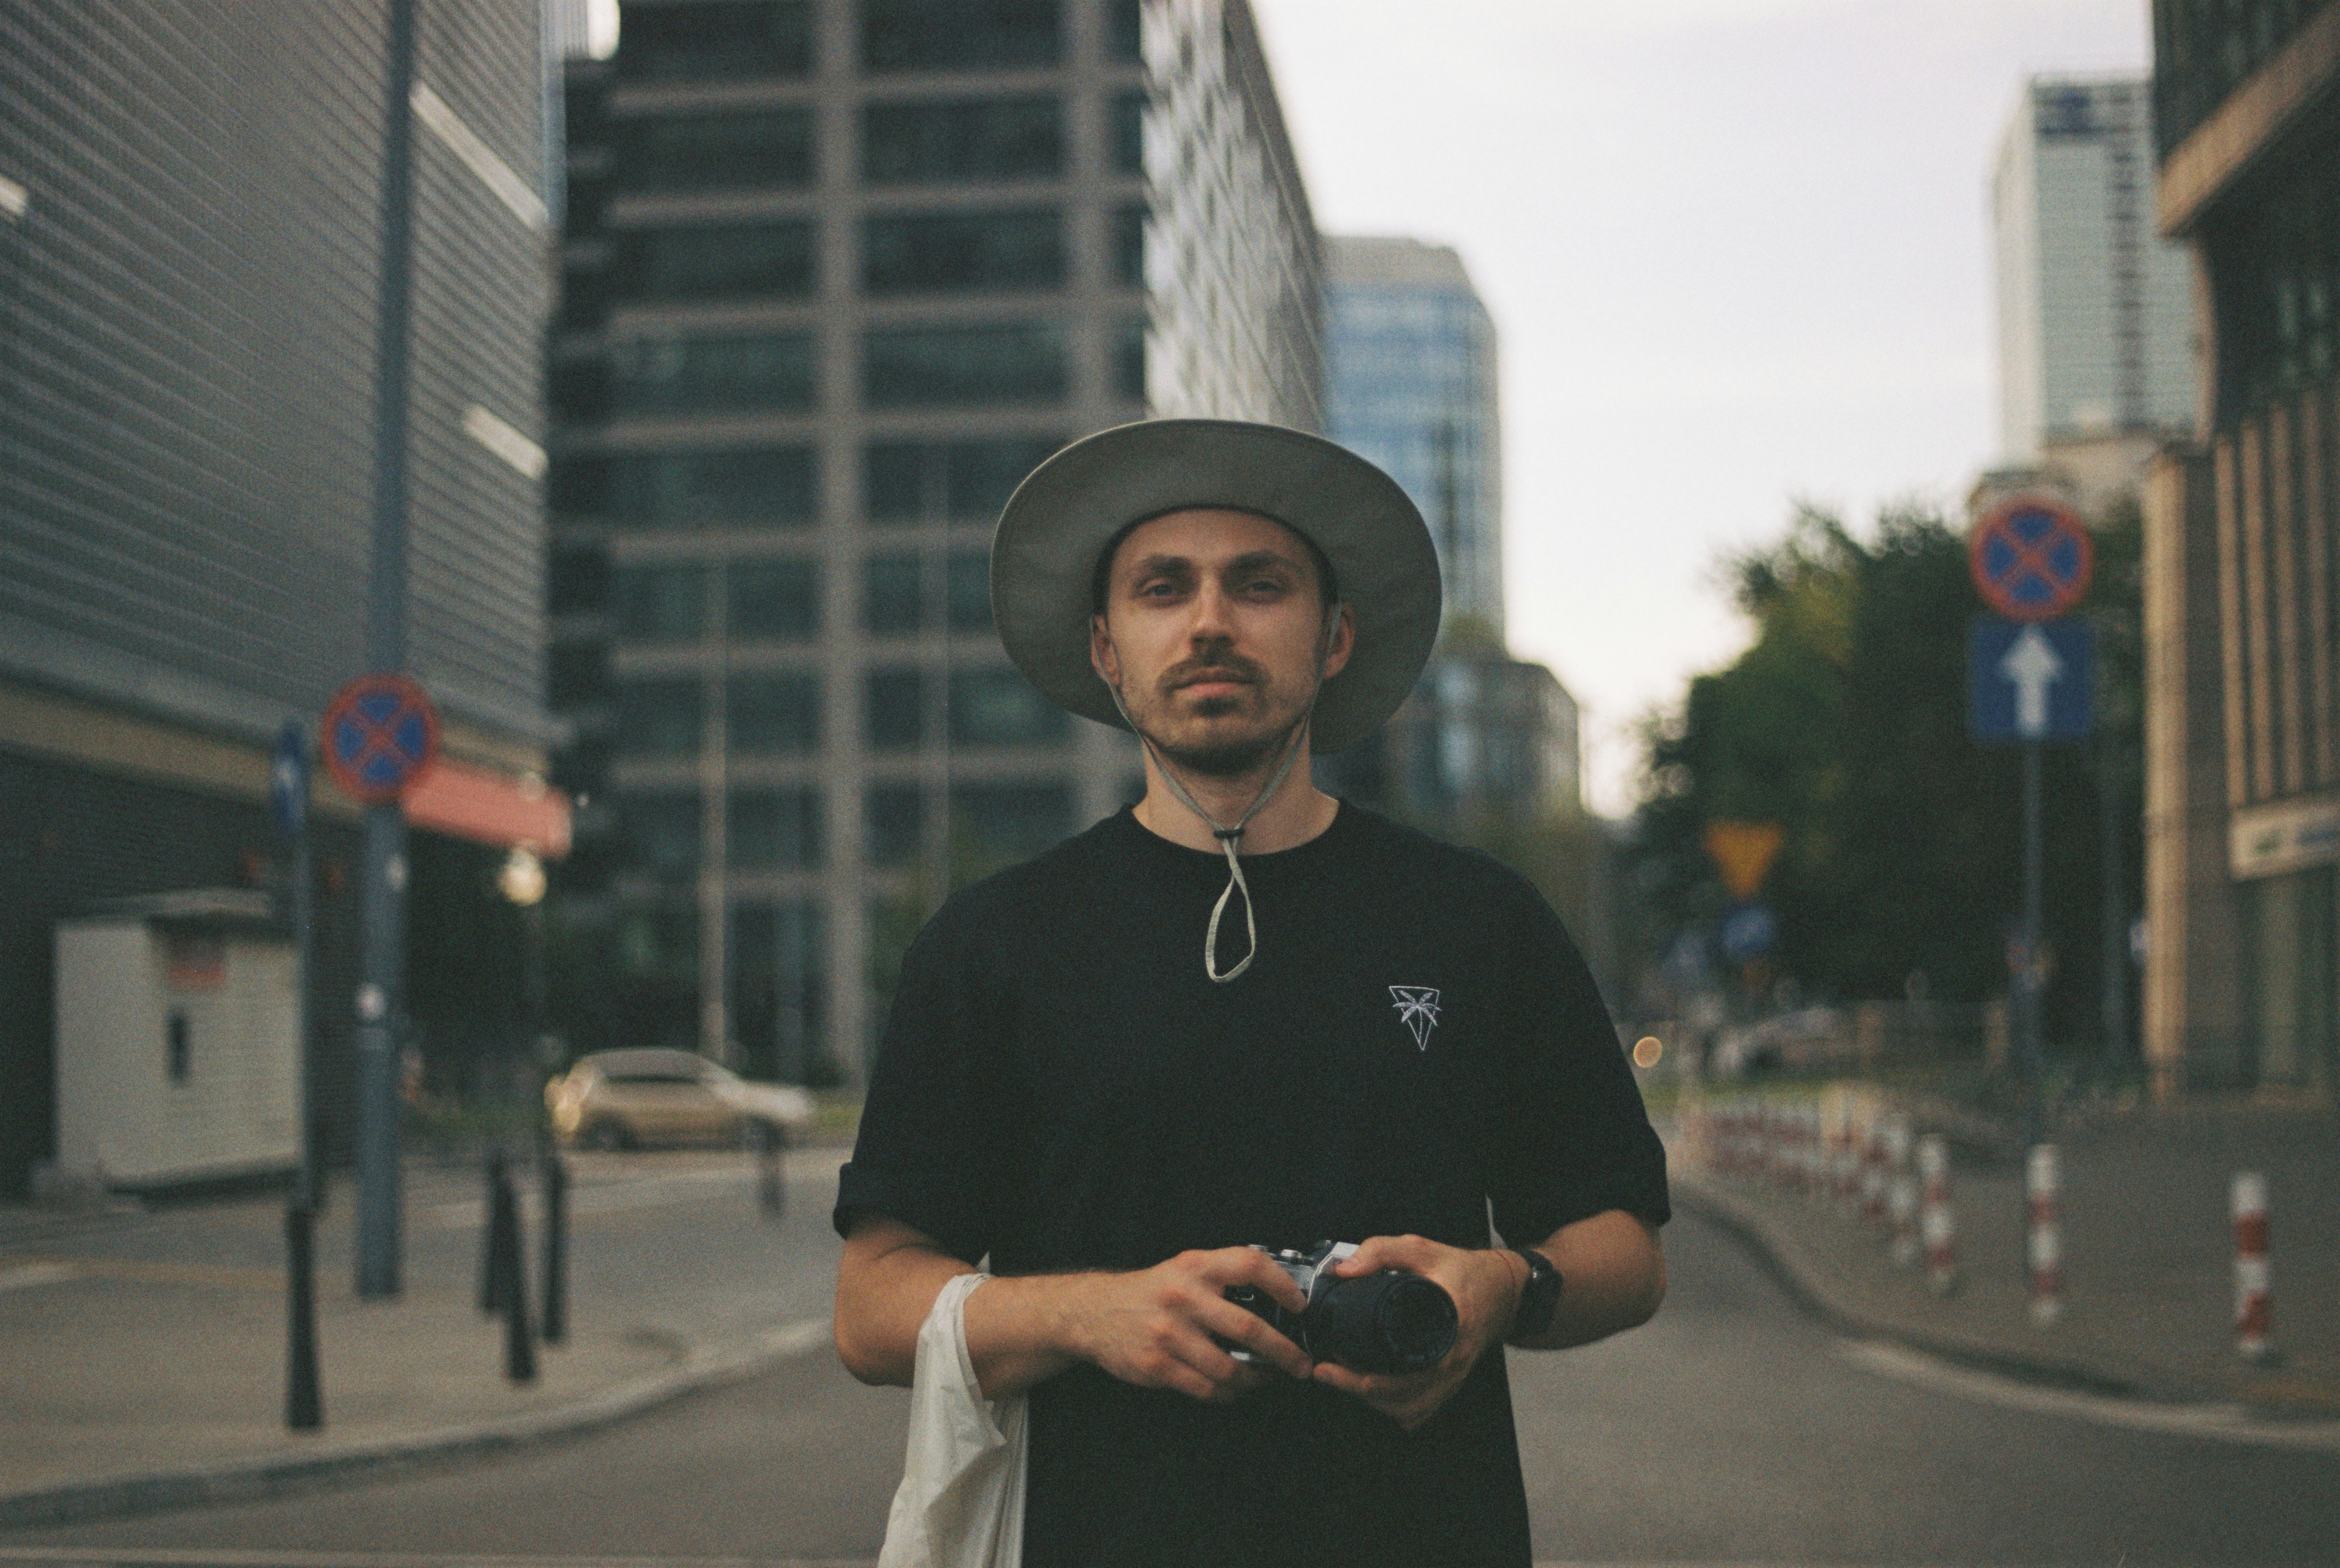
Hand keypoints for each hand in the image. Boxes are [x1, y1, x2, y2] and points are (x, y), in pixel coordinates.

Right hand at [1059, 1247, 1314, 1403]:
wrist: (1093, 1312)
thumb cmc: (1151, 1292)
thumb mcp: (1183, 1270)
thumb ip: (1221, 1278)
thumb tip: (1277, 1301)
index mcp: (1194, 1266)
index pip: (1249, 1265)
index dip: (1282, 1284)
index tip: (1300, 1305)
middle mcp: (1183, 1297)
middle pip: (1248, 1328)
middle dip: (1283, 1352)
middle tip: (1301, 1364)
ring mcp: (1169, 1334)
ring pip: (1229, 1369)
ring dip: (1255, 1380)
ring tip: (1266, 1379)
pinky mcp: (1157, 1366)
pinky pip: (1205, 1389)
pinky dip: (1226, 1394)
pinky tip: (1234, 1389)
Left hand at [1309, 1236, 1521, 1429]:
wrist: (1503, 1290)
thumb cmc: (1464, 1271)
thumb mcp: (1422, 1249)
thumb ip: (1381, 1251)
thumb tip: (1344, 1269)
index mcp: (1446, 1323)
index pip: (1403, 1362)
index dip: (1364, 1371)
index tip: (1333, 1361)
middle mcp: (1453, 1357)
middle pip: (1402, 1393)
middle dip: (1357, 1388)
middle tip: (1326, 1373)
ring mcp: (1454, 1375)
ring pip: (1411, 1408)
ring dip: (1374, 1403)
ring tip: (1344, 1383)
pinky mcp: (1453, 1382)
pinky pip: (1424, 1409)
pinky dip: (1397, 1409)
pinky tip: (1375, 1397)